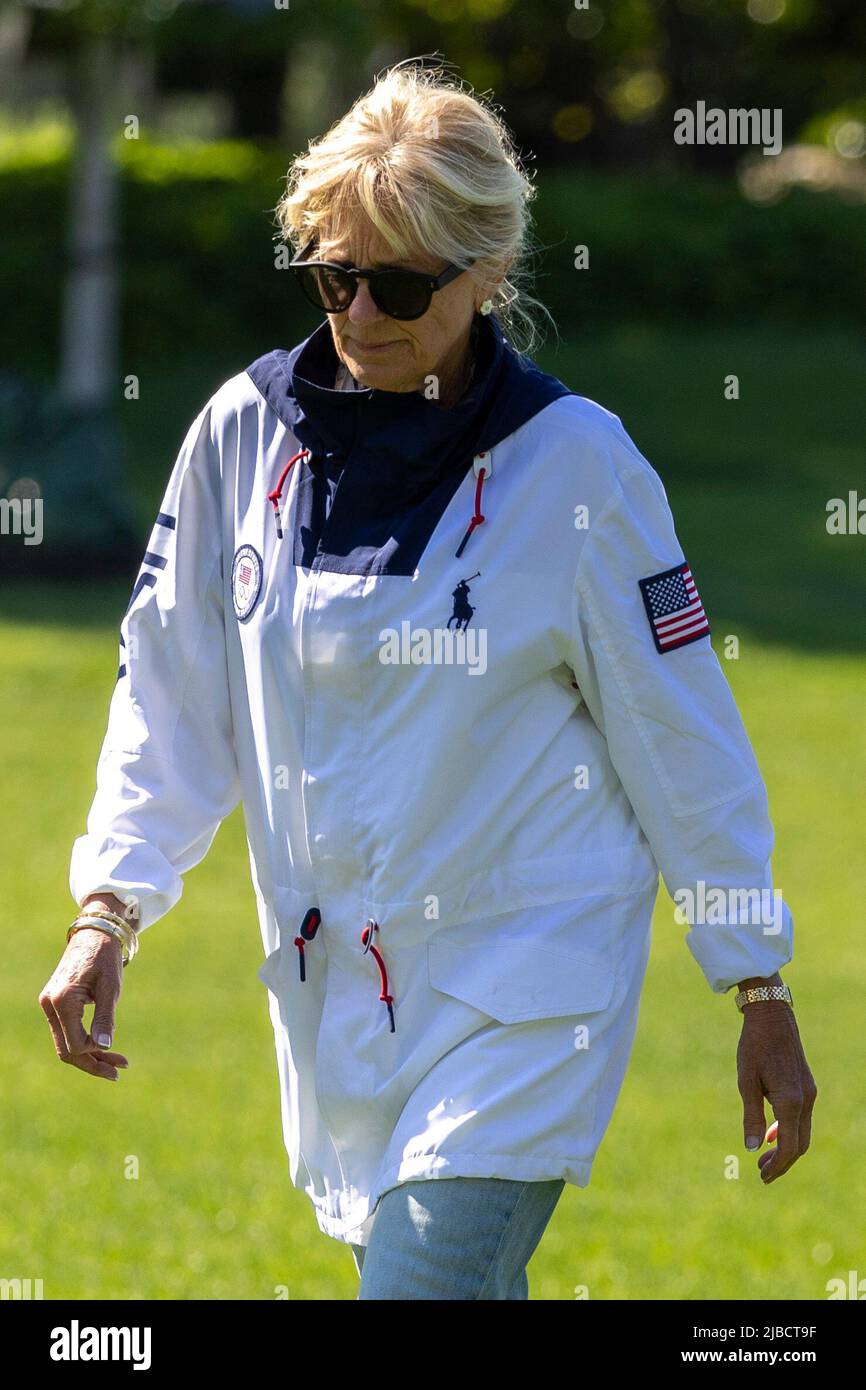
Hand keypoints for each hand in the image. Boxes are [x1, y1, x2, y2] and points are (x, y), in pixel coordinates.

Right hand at [38, 897, 131, 1080]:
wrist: (94, 933)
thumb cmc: (105, 958)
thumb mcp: (111, 988)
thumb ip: (105, 1018)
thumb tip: (104, 1047)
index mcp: (63, 1000)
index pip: (76, 1044)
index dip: (97, 1056)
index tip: (121, 1060)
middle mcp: (50, 1004)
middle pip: (66, 1050)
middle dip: (92, 1064)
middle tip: (118, 1073)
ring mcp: (49, 1004)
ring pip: (65, 1043)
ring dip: (89, 1055)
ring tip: (117, 1064)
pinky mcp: (55, 1003)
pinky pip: (66, 1031)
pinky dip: (83, 1041)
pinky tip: (104, 1048)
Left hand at [737, 999, 816, 1183]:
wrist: (772, 1017)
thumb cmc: (754, 1046)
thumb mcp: (746, 1082)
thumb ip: (752, 1116)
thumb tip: (752, 1148)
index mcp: (791, 1101)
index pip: (788, 1146)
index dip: (777, 1166)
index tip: (762, 1177)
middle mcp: (806, 1100)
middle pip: (799, 1144)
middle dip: (782, 1162)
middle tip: (762, 1173)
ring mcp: (809, 1093)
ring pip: (802, 1132)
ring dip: (785, 1147)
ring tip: (764, 1158)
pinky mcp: (807, 1086)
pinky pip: (801, 1117)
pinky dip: (788, 1130)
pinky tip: (771, 1134)